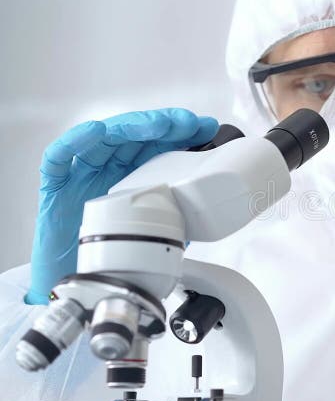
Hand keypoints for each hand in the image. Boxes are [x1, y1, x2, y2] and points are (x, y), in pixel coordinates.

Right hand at [26, 108, 218, 303]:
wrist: (84, 277)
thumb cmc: (116, 248)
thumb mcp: (157, 228)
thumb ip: (177, 214)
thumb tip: (211, 209)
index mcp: (135, 171)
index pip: (158, 142)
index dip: (181, 132)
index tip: (205, 127)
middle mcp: (110, 166)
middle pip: (136, 135)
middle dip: (164, 126)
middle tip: (188, 124)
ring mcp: (84, 171)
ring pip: (105, 138)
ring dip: (132, 127)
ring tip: (156, 125)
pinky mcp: (57, 183)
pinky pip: (60, 157)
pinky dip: (77, 141)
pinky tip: (96, 132)